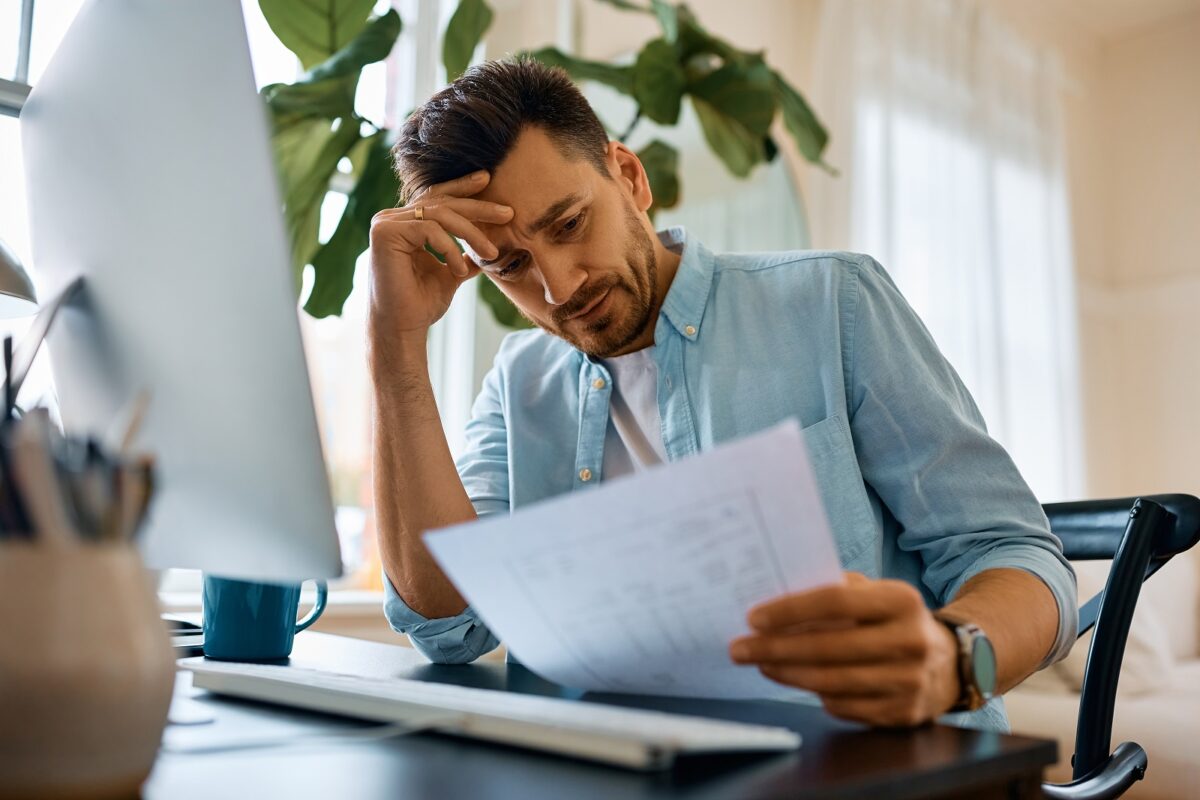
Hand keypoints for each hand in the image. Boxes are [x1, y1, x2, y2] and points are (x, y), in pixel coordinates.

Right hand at [368, 170, 513, 338]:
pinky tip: (460, 271)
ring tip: (491, 253)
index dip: (463, 188)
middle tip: (507, 212)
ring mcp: (386, 223)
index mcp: (406, 223)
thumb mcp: (452, 273)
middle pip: (442, 202)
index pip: (438, 198)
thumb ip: (465, 256)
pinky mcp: (385, 233)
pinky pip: (429, 230)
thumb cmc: (422, 304)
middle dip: (478, 207)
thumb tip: (489, 248)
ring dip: (471, 233)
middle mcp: (392, 218)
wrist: (402, 328)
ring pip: (439, 215)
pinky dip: (449, 249)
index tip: (488, 180)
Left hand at [729, 573, 960, 726]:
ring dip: (787, 674)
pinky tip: (797, 681)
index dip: (790, 610)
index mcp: (901, 600)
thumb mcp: (876, 594)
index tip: (753, 618)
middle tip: (740, 648)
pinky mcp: (903, 713)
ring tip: (761, 664)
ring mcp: (909, 681)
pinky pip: (844, 706)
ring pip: (831, 681)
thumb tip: (777, 596)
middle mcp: (910, 641)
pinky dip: (816, 694)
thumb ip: (836, 590)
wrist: (950, 664)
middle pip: (827, 647)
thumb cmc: (893, 621)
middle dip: (775, 648)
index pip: (834, 601)